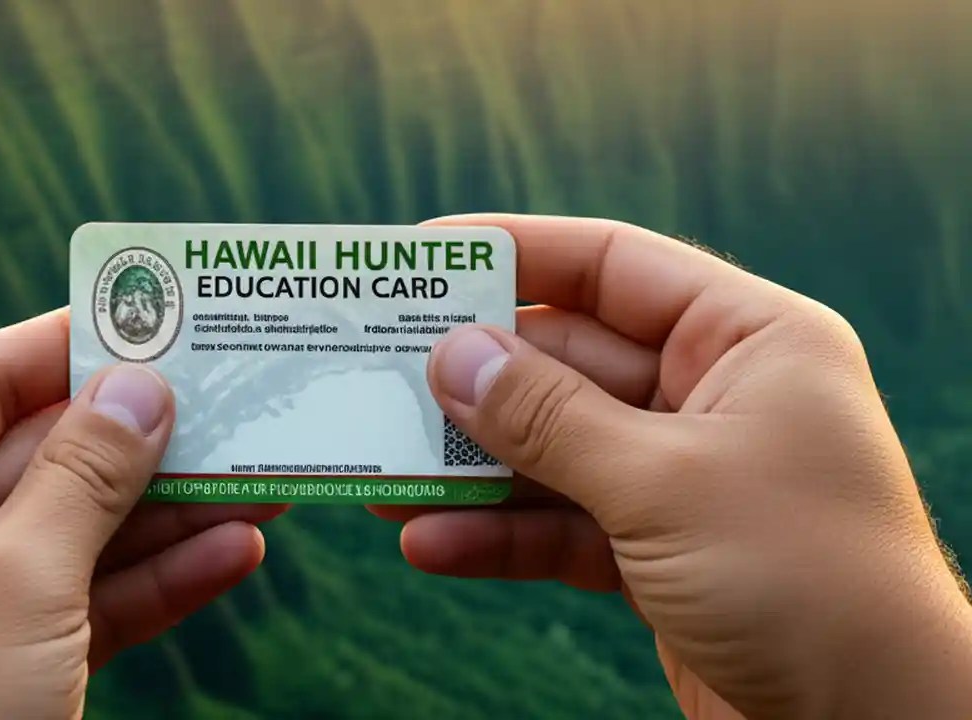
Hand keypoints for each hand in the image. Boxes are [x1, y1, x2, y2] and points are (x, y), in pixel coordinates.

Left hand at [0, 309, 285, 718]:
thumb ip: (84, 474)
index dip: (68, 344)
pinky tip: (239, 552)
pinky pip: (99, 603)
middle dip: (143, 436)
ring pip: (86, 532)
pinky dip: (167, 580)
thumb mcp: (14, 578)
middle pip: (45, 457)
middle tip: (234, 395)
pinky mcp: (19, 668)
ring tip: (264, 472)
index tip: (157, 319)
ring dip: (175, 508)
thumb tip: (142, 384)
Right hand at [372, 215, 971, 719]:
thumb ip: (548, 418)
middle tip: (377, 378)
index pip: (613, 265)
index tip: (424, 256)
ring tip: (382, 475)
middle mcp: (714, 396)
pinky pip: (562, 524)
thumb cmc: (803, 582)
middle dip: (475, 382)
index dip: (515, 253)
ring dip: (472, 467)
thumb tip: (451, 354)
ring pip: (555, 450)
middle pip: (567, 364)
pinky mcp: (658, 551)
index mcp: (748, 340)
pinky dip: (501, 535)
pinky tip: (431, 544)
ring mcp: (683, 476)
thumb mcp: (662, 485)